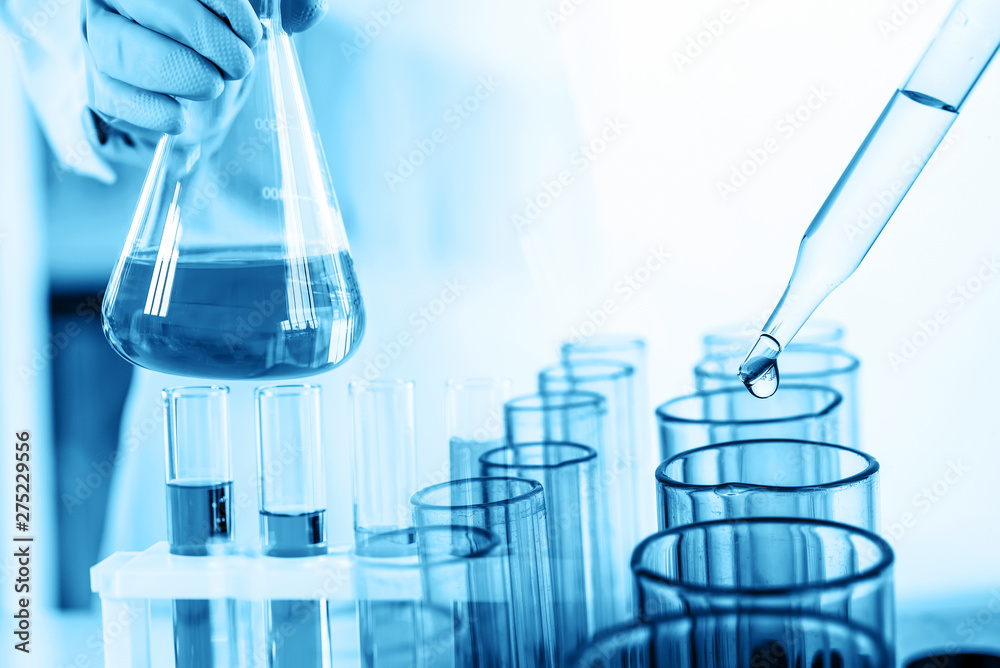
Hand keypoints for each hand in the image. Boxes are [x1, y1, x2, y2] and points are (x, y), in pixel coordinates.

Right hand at [82, 0, 326, 141]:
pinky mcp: (99, 87)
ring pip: (114, 48)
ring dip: (172, 70)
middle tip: (238, 65)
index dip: (220, 3)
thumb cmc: (225, 36)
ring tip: (212, 86)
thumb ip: (286, 2)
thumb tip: (307, 15)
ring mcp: (99, 41)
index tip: (251, 33)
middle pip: (142, 4)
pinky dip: (147, 111)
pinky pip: (107, 97)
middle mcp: (115, 1)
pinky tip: (180, 119)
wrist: (199, 83)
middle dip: (201, 35)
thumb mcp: (255, 13)